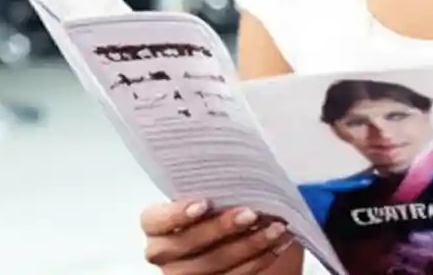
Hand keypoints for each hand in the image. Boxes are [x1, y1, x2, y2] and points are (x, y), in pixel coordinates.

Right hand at [140, 199, 295, 273]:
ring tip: (276, 227)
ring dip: (249, 245)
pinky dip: (260, 259)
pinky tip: (278, 242)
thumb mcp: (210, 193)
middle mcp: (163, 253)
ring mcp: (184, 274)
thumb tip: (235, 167)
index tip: (205, 203)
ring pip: (214, 266)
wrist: (233, 233)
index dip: (178, 214)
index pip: (154, 221)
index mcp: (156, 225)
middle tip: (251, 214)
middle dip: (222, 229)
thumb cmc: (218, 206)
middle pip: (186, 245)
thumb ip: (212, 187)